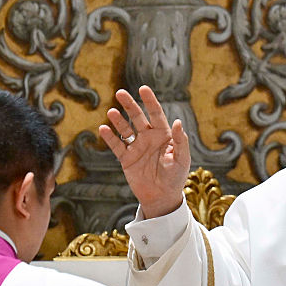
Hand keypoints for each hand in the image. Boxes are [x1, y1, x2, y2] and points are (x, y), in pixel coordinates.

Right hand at [99, 86, 190, 218]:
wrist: (162, 197)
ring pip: (125, 129)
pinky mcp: (126, 159)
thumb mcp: (181, 159)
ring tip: (112, 112)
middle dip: (129, 105)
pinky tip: (103, 129)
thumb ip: (180, 141)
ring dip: (118, 120)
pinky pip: (117, 146)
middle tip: (120, 92)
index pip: (156, 114)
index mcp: (164, 135)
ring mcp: (137, 147)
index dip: (150, 101)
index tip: (143, 88)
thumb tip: (178, 121)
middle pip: (138, 117)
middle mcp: (149, 138)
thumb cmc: (176, 177)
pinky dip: (110, 138)